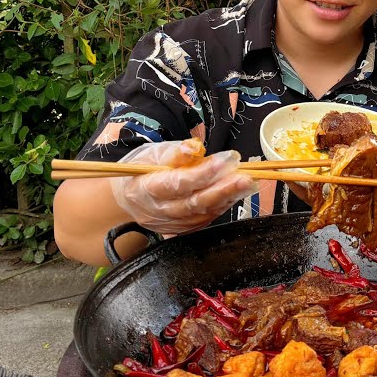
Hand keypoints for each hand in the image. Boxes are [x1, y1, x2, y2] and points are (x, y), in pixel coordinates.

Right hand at [110, 140, 256, 237]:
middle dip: (223, 190)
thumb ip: (176, 153)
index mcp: (146, 188)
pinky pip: (205, 219)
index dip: (203, 173)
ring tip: (246, 183)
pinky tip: (235, 194)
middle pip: (193, 203)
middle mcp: (158, 210)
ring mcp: (170, 223)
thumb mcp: (155, 154)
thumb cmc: (144, 170)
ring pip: (202, 213)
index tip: (227, 160)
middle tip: (245, 177)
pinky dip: (221, 206)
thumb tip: (194, 147)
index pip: (177, 183)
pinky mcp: (181, 229)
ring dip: (227, 198)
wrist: (130, 197)